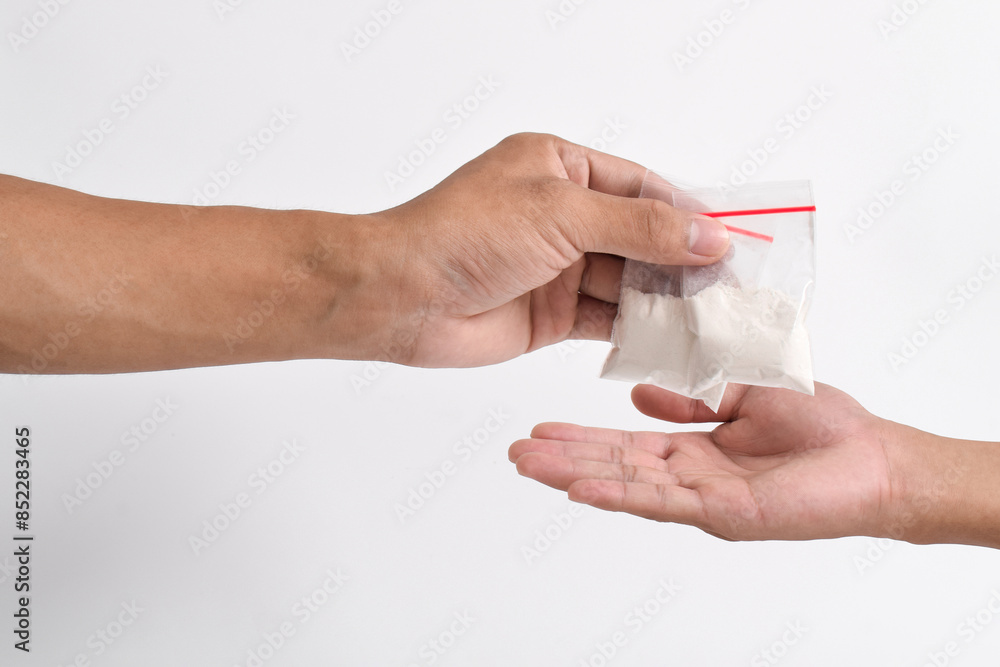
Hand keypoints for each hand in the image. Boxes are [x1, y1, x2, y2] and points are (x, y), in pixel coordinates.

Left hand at [369, 133, 729, 366]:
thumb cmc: (465, 234)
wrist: (402, 297)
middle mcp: (560, 215)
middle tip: (730, 286)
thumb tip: (708, 236)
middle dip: (680, 261)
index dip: (685, 213)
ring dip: (664, 298)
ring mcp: (557, 266)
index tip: (729, 238)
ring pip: (626, 280)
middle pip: (638, 236)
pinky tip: (672, 338)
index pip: (640, 186)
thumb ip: (639, 227)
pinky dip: (637, 328)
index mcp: (559, 167)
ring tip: (711, 317)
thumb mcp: (561, 214)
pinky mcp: (551, 313)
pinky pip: (606, 318)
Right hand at [509, 382, 897, 540]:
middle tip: (514, 452)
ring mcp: (703, 498)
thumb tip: (638, 397)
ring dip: (575, 476)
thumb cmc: (821, 425)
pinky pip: (662, 501)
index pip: (626, 442)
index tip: (540, 427)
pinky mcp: (723, 513)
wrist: (874, 456)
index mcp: (696, 447)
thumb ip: (691, 395)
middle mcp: (691, 476)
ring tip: (528, 466)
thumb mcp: (744, 390)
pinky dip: (619, 495)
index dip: (582, 436)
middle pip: (614, 467)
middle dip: (563, 459)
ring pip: (627, 485)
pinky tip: (581, 489)